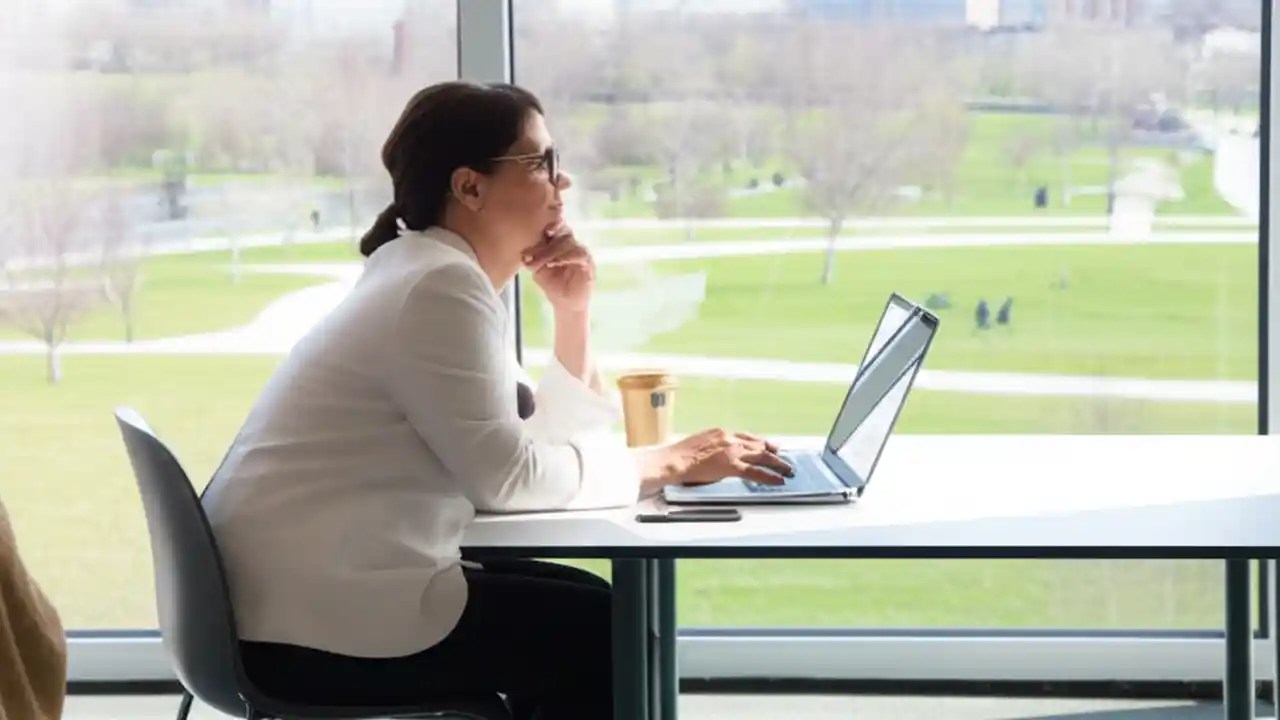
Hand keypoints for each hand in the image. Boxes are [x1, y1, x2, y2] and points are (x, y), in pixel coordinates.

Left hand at [524, 224, 593, 313]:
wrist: (566, 303)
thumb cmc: (552, 284)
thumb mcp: (538, 270)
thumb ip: (533, 259)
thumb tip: (525, 254)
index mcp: (558, 241)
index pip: (554, 227)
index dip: (546, 225)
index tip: (532, 231)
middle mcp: (571, 243)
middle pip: (560, 232)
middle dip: (544, 244)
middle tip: (531, 256)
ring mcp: (580, 251)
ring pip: (568, 242)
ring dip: (553, 251)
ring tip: (543, 262)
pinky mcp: (588, 262)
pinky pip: (579, 254)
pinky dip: (566, 257)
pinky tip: (555, 263)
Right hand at [664, 428, 793, 486]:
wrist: (675, 460)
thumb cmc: (681, 455)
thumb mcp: (701, 442)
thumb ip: (715, 446)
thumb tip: (721, 454)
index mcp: (722, 432)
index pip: (747, 436)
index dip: (760, 442)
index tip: (768, 446)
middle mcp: (730, 438)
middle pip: (758, 444)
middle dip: (773, 451)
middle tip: (783, 457)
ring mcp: (732, 451)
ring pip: (761, 456)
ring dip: (777, 463)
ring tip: (788, 470)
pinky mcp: (732, 466)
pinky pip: (755, 472)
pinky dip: (769, 476)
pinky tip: (778, 480)